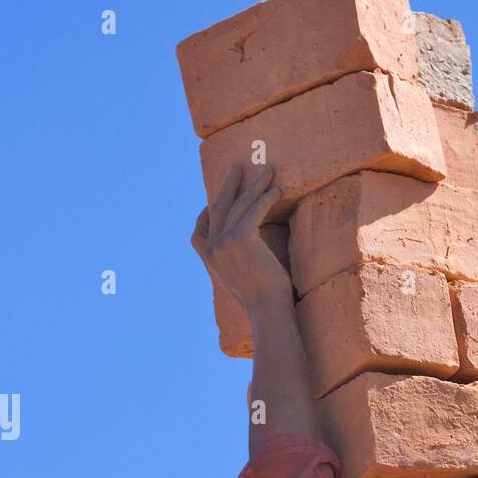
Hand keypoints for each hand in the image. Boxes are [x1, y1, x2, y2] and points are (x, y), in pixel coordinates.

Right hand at [190, 163, 291, 312]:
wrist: (267, 310)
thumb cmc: (263, 298)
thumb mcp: (241, 277)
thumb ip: (235, 261)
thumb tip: (246, 247)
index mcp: (208, 260)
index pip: (200, 230)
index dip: (208, 211)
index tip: (216, 197)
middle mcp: (210, 249)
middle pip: (218, 207)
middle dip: (229, 184)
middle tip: (238, 166)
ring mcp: (222, 242)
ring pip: (238, 205)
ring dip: (254, 185)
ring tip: (267, 171)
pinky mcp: (240, 238)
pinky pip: (254, 210)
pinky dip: (266, 198)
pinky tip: (277, 190)